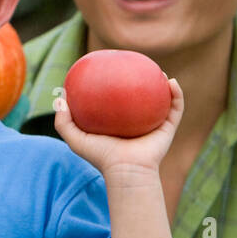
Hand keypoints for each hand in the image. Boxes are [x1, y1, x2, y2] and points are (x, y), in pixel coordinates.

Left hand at [53, 76, 183, 179]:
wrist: (126, 170)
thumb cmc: (101, 157)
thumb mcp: (75, 139)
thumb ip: (63, 121)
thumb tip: (60, 98)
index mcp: (119, 125)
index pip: (119, 103)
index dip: (118, 86)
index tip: (113, 69)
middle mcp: (138, 124)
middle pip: (142, 100)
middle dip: (143, 83)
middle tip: (138, 67)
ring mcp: (154, 126)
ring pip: (163, 101)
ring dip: (164, 85)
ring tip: (160, 71)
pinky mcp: (168, 129)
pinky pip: (176, 108)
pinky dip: (177, 94)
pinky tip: (171, 81)